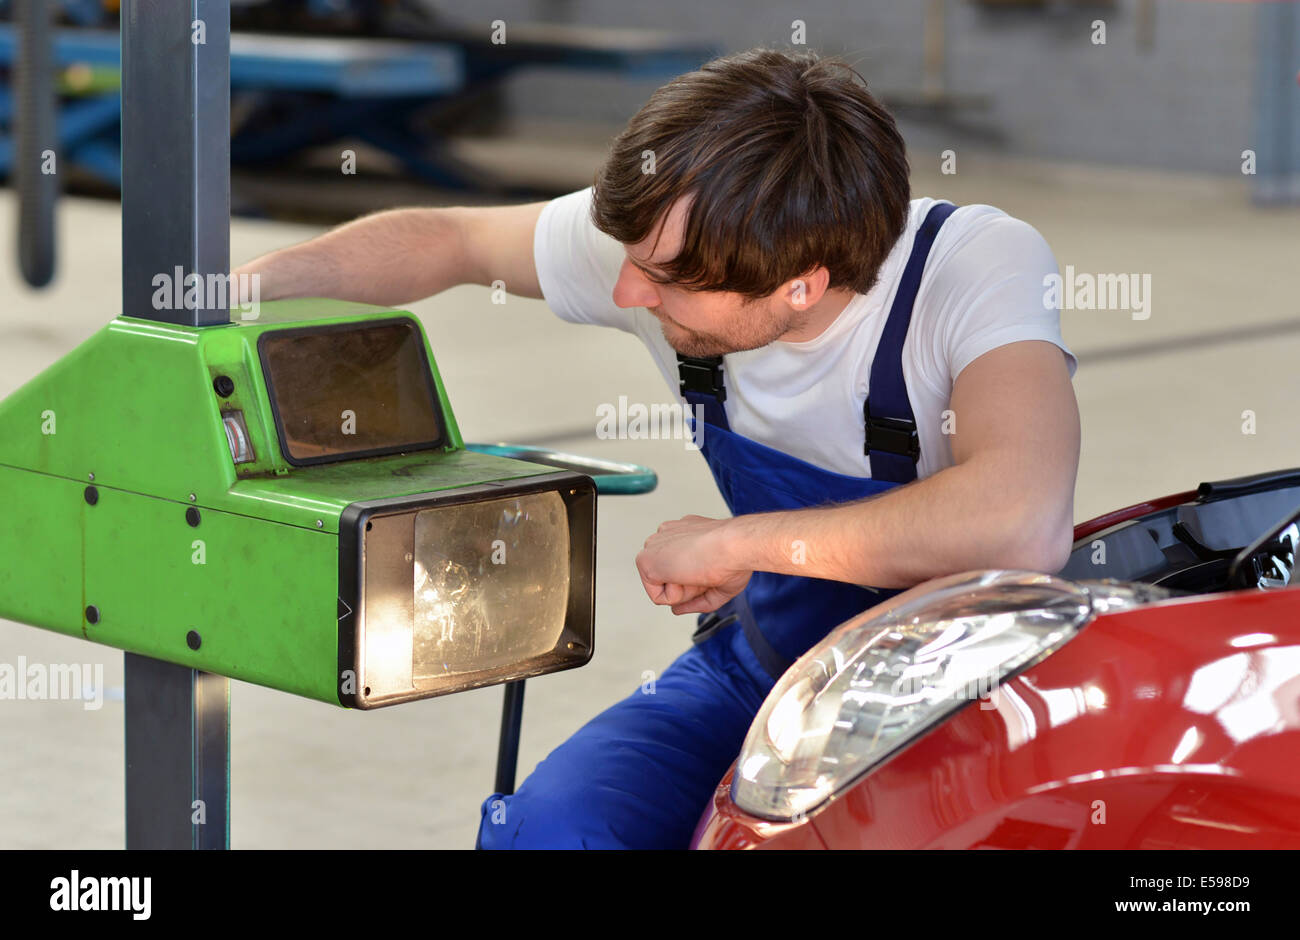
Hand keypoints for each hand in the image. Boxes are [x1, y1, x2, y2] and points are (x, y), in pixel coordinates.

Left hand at [635, 514, 751, 614]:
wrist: (735, 545)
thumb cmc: (735, 557)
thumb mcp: (718, 583)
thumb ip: (695, 598)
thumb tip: (675, 609)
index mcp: (684, 533)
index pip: (681, 568)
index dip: (700, 580)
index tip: (713, 566)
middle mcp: (667, 536)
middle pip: (672, 578)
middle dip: (691, 584)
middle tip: (706, 569)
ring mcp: (655, 546)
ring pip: (665, 587)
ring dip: (685, 589)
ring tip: (699, 570)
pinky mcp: (644, 560)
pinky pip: (659, 597)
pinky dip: (677, 595)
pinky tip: (689, 575)